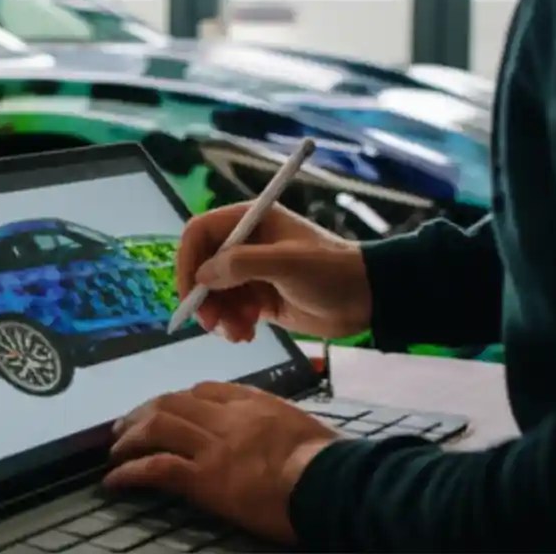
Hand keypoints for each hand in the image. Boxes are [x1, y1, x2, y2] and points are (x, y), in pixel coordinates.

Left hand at [105, 381, 336, 543]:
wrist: (331, 482)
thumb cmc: (329, 462)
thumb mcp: (303, 427)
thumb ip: (277, 424)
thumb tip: (271, 436)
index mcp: (253, 403)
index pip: (206, 390)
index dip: (179, 399)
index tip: (167, 410)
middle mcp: (227, 418)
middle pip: (172, 403)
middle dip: (142, 412)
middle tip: (123, 427)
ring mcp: (214, 446)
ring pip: (157, 427)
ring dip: (128, 437)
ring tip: (113, 451)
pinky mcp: (205, 478)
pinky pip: (156, 467)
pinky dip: (130, 471)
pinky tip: (115, 480)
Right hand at [177, 202, 371, 341]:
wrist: (367, 300)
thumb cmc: (331, 272)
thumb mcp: (286, 263)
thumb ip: (242, 265)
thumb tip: (203, 276)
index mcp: (249, 221)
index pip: (199, 234)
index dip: (189, 262)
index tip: (191, 294)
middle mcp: (245, 243)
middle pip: (202, 267)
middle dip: (203, 297)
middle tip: (211, 324)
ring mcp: (251, 272)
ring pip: (214, 293)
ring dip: (219, 316)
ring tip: (238, 333)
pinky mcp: (259, 298)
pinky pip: (231, 310)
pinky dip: (232, 324)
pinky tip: (247, 334)